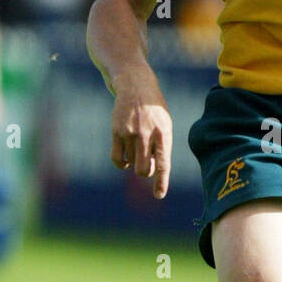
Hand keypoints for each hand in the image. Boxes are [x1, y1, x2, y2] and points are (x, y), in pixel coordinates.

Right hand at [110, 69, 172, 199]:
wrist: (136, 86)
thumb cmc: (154, 111)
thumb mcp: (165, 125)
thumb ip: (161, 148)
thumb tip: (153, 171)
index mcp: (163, 133)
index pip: (163, 162)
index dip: (161, 181)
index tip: (159, 195)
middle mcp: (147, 134)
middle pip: (143, 169)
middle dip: (146, 172)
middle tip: (147, 163)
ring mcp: (130, 133)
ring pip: (131, 164)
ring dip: (135, 162)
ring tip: (138, 147)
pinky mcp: (116, 131)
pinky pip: (117, 159)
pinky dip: (121, 164)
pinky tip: (126, 160)